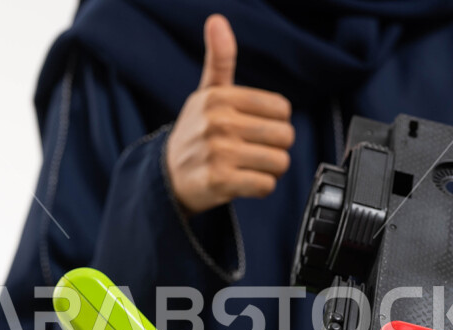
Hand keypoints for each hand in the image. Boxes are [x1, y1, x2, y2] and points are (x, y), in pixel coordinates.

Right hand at [165, 15, 294, 213]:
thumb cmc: (196, 132)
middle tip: (254, 151)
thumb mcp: (206, 93)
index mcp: (219, 98)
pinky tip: (243, 182)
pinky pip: (266, 185)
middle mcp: (218, 122)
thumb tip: (217, 20)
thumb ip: (219, 59)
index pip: (282, 109)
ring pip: (279, 162)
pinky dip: (260, 187)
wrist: (167, 177)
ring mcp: (218, 153)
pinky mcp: (220, 181)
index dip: (276, 122)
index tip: (256, 128)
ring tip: (249, 167)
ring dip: (270, 169)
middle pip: (285, 136)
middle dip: (276, 148)